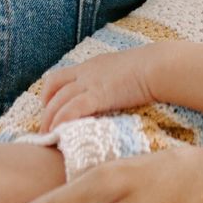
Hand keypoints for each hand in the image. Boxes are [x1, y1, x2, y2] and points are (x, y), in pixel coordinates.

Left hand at [38, 49, 152, 128]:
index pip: (61, 76)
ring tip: (46, 136)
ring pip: (59, 100)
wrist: (158, 67)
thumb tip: (120, 92)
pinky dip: (61, 121)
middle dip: (45, 107)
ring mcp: (90, 83)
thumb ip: (117, 80)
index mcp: (93, 65)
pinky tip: (57, 133)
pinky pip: (72, 109)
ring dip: (49, 119)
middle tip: (44, 126)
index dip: (50, 92)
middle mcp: (86, 72)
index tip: (48, 107)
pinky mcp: (97, 95)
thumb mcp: (127, 70)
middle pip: (53, 87)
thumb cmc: (151, 69)